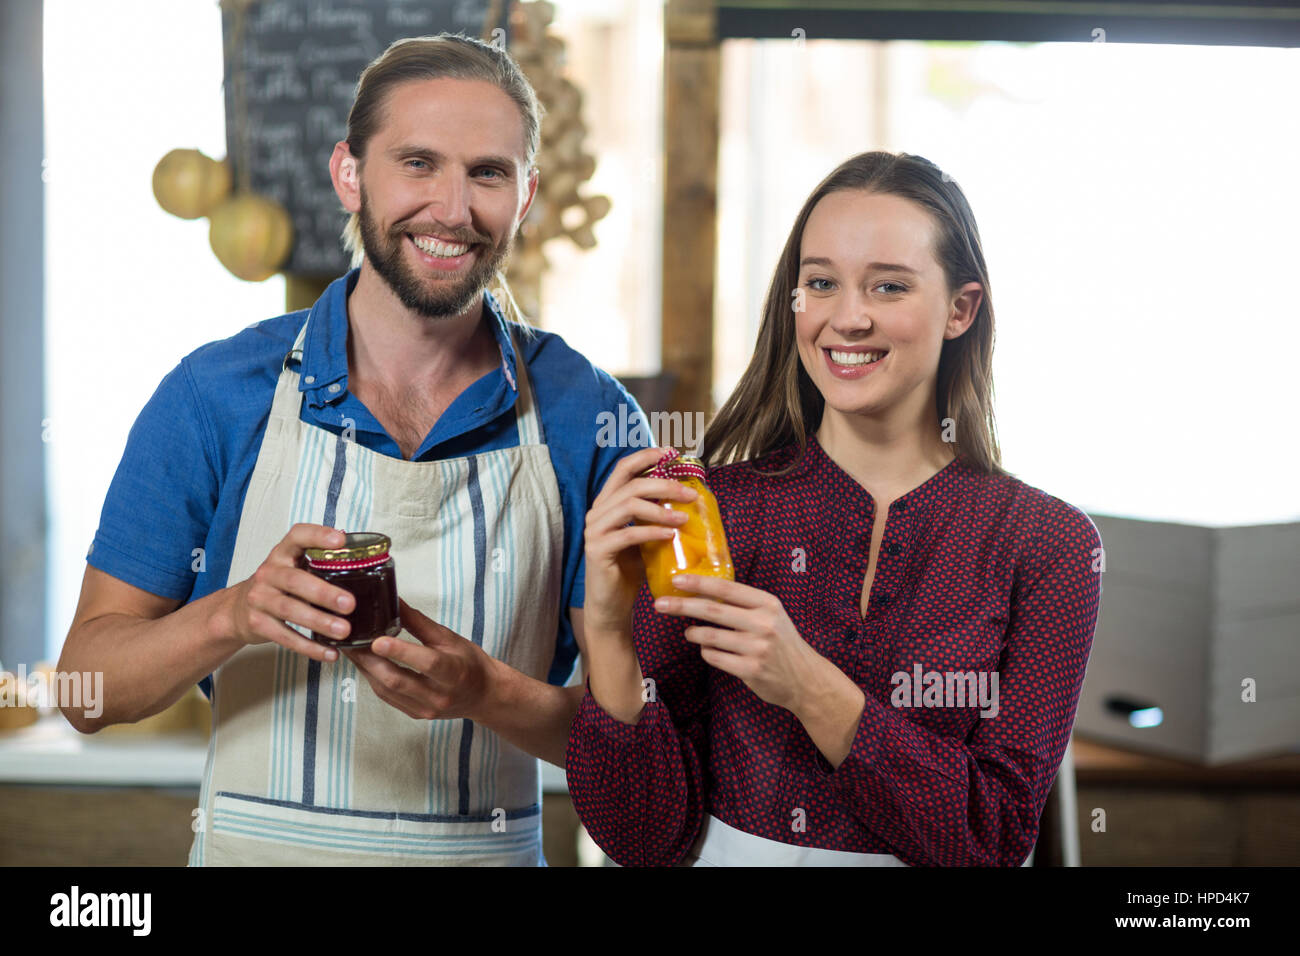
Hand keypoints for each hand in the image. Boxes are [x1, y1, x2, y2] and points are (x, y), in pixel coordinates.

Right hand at [218, 523, 353, 662]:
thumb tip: (364, 567)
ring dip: (319, 621)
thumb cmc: (276, 586)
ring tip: (344, 630)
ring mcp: (260, 599)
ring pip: (290, 610)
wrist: (236, 610)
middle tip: (350, 604)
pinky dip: (309, 647)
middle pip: (295, 581)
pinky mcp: (258, 624)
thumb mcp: (291, 568)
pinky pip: (285, 637)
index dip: (318, 535)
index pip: (298, 536)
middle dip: (324, 593)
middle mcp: (268, 573)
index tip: (341, 540)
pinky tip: (330, 652)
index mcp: (282, 554)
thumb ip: (317, 565)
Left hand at [341, 599, 492, 720]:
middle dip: (369, 660)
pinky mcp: (415, 714)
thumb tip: (394, 601)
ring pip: (386, 690)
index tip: (377, 641)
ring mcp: (425, 709)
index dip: (400, 652)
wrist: (483, 695)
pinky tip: (365, 664)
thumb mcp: (449, 637)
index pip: (425, 663)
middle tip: (350, 640)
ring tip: (351, 649)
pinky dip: (373, 679)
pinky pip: (387, 697)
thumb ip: (418, 622)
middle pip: (397, 680)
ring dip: (366, 669)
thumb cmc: (468, 662)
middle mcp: (438, 696)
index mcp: (453, 673)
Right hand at [581, 446, 698, 636]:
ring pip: (628, 505)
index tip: (671, 452)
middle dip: (664, 484)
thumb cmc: (630, 570)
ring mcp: (594, 531)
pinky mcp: (597, 551)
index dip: (646, 456)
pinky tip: (670, 535)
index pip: (623, 468)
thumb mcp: (645, 536)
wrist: (611, 605)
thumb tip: (689, 498)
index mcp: (607, 503)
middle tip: (690, 492)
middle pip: (631, 485)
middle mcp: (597, 512)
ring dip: (661, 509)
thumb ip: (656, 516)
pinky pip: (628, 534)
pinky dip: (652, 531)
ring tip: (684, 518)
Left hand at [653, 573, 827, 712]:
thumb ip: (744, 603)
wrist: (806, 679)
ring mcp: (757, 648)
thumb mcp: (771, 615)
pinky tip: (709, 650)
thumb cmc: (782, 642)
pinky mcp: (750, 670)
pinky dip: (706, 652)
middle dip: (682, 605)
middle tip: (660, 604)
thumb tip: (704, 589)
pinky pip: (714, 658)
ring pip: (709, 636)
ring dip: (693, 633)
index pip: (726, 588)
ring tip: (690, 632)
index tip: (676, 579)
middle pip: (712, 610)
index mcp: (767, 604)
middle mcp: (763, 623)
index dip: (699, 583)